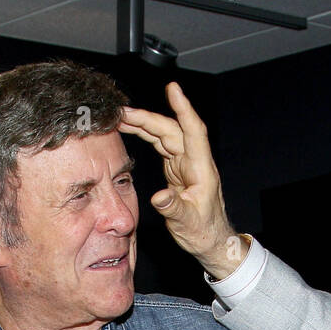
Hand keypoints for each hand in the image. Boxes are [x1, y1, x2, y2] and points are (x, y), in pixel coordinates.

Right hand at [120, 82, 247, 279]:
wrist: (210, 240)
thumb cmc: (203, 232)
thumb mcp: (187, 223)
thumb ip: (173, 208)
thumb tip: (159, 197)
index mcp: (201, 170)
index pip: (193, 132)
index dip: (183, 110)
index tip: (173, 90)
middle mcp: (193, 162)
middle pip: (171, 130)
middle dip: (148, 118)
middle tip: (122, 112)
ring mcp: (184, 164)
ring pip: (164, 135)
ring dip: (144, 124)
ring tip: (121, 117)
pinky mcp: (176, 168)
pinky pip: (160, 145)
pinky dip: (146, 136)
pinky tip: (131, 129)